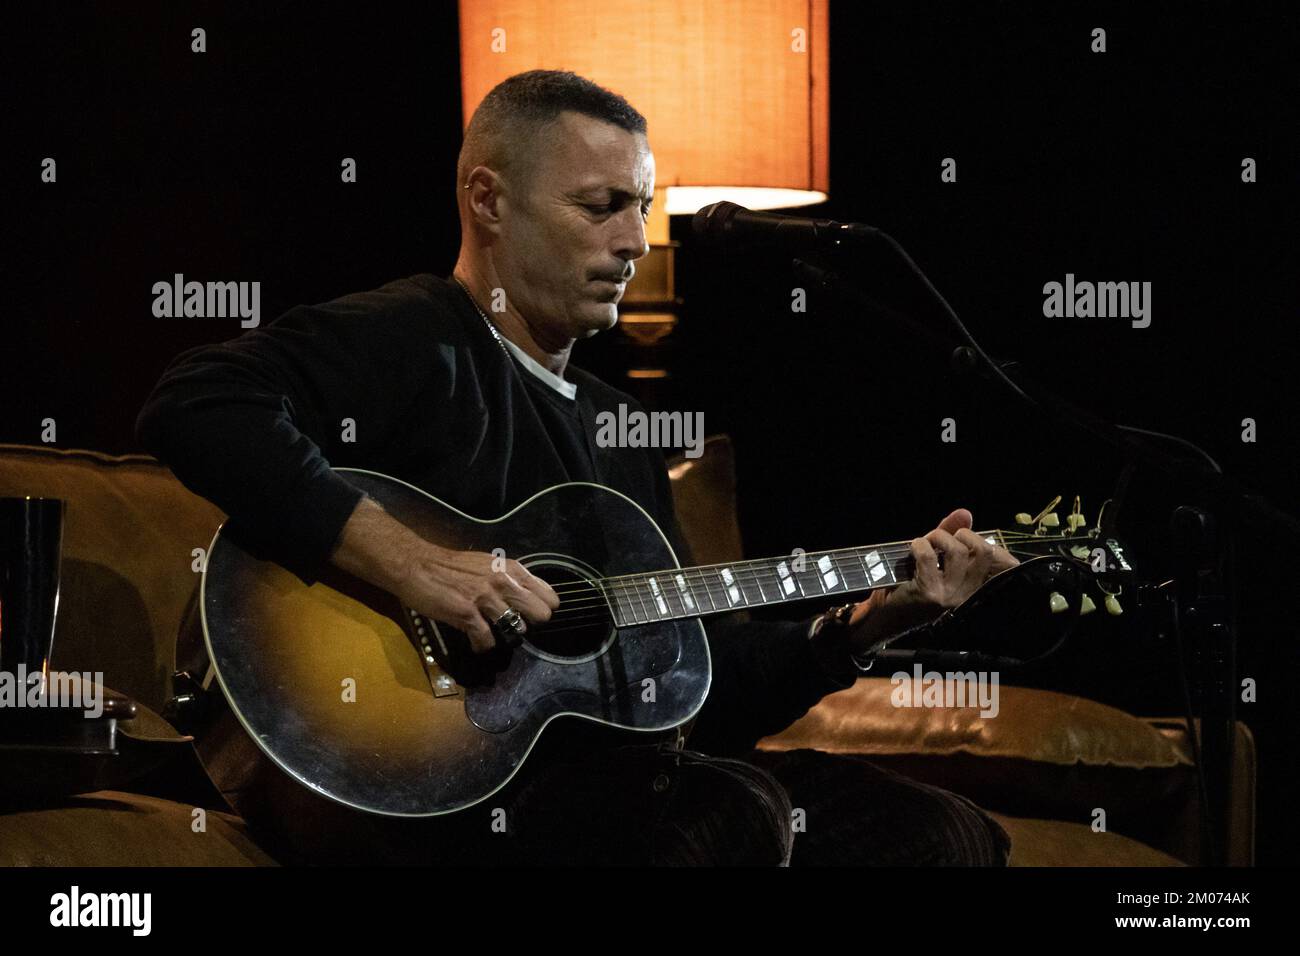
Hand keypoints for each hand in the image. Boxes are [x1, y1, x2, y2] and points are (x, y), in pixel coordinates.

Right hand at [391, 542, 559, 652]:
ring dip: (506, 636)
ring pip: (517, 629)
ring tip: (492, 632)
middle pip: (541, 614)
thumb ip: (510, 578)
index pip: (548, 596)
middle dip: (530, 624)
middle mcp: (503, 582)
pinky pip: (487, 640)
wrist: (418, 565)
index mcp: (511, 569)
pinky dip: (482, 646)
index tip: (529, 615)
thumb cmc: (453, 567)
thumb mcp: (489, 564)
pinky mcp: (467, 613)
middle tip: (513, 626)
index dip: (541, 609)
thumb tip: (529, 598)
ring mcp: (485, 598)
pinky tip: (476, 642)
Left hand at [846, 508, 1018, 654]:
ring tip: (925, 542)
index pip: (1005, 565)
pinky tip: (912, 550)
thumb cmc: (909, 586)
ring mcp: (949, 596)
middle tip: (943, 539)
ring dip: (938, 537)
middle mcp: (967, 594)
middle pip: (984, 551)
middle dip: (964, 535)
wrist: (883, 616)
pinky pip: (929, 556)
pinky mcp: (929, 593)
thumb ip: (952, 536)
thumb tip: (965, 513)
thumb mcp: (935, 561)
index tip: (971, 539)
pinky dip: (919, 545)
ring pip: (958, 551)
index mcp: (975, 588)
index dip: (994, 545)